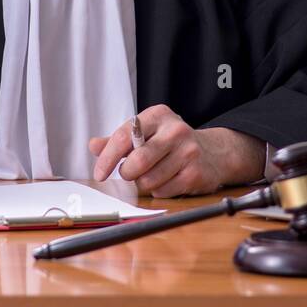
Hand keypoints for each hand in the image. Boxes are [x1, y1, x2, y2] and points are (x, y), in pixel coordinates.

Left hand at [89, 105, 266, 196]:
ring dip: (144, 184)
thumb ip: (118, 140)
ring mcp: (188, 152)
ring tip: (153, 174)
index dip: (108, 158)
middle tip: (130, 173)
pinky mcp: (196, 173)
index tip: (99, 173)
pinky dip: (159, 190)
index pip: (124, 136)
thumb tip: (93, 145)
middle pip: (137, 162)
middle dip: (128, 173)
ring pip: (148, 181)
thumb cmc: (170, 143)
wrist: (213, 152)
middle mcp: (175, 130)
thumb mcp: (145, 133)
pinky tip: (168, 180)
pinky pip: (163, 191)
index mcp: (157, 115)